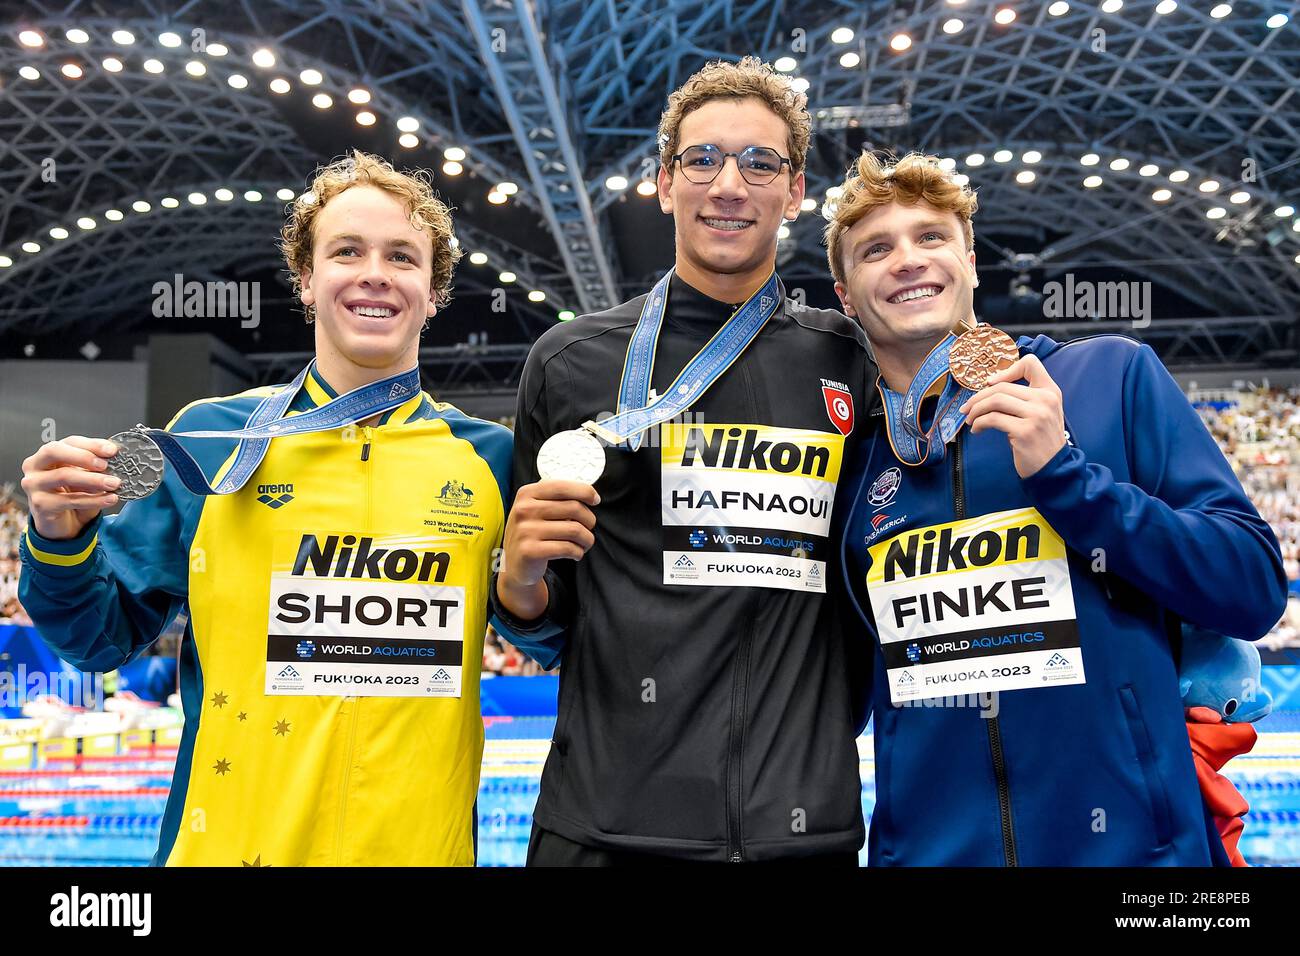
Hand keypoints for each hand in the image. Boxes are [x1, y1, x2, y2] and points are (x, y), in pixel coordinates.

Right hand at [21, 436, 121, 540]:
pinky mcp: (40, 504)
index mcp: (48, 454)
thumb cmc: (72, 495)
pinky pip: (69, 500)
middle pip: (55, 451)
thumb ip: (95, 466)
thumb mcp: (85, 477)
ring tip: (114, 483)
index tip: (112, 450)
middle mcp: (35, 466)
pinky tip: (110, 499)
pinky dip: (93, 500)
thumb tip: (114, 457)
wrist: (62, 524)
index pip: (69, 442)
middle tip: (105, 465)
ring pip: (63, 476)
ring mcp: (34, 485)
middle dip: (83, 456)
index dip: (91, 444)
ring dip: (93, 479)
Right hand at [497, 479, 599, 619]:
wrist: (514, 564)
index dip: (585, 492)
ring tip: (585, 543)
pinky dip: (578, 552)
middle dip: (589, 520)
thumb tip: (588, 493)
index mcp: (527, 494)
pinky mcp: (530, 551)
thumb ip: (555, 497)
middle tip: (589, 528)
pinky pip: (567, 548)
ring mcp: (525, 531)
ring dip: (587, 539)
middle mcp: (524, 510)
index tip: (595, 500)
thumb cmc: (532, 533)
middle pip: (574, 508)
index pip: (563, 487)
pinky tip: (576, 553)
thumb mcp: (535, 508)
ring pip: (574, 530)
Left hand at [958, 355, 1066, 478]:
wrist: (1053, 468)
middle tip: (967, 408)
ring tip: (970, 420)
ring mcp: (1036, 415)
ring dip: (976, 410)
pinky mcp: (1024, 431)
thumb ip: (1025, 398)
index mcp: (1050, 391)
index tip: (990, 383)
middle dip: (978, 397)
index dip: (1007, 370)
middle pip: (1002, 386)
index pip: (1031, 364)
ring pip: (995, 400)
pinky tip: (977, 430)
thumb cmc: (1040, 440)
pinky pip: (992, 419)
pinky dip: (978, 423)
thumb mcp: (1042, 413)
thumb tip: (989, 387)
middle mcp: (1045, 400)